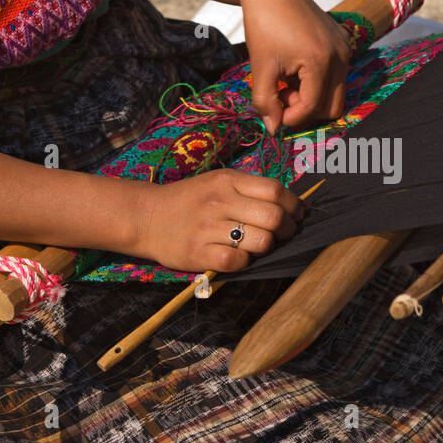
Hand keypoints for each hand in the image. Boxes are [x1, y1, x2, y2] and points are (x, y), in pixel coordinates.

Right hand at [134, 168, 305, 272]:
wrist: (146, 216)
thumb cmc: (188, 200)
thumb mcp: (216, 182)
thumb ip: (248, 190)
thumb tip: (288, 205)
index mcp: (226, 180)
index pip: (274, 190)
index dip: (293, 205)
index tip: (296, 215)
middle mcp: (219, 201)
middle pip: (273, 217)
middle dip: (287, 230)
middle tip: (283, 235)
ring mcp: (208, 228)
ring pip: (261, 241)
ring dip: (268, 247)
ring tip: (260, 246)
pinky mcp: (198, 253)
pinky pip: (237, 261)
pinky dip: (245, 262)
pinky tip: (239, 257)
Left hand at [237, 0, 350, 134]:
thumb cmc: (262, 24)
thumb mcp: (260, 66)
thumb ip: (265, 101)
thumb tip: (273, 130)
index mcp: (321, 61)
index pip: (312, 107)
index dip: (290, 118)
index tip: (272, 113)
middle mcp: (341, 55)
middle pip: (332, 106)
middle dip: (305, 109)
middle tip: (280, 95)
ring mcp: (345, 47)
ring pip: (335, 92)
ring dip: (310, 95)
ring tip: (285, 80)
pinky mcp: (343, 41)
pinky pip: (335, 74)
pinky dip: (316, 80)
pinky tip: (294, 68)